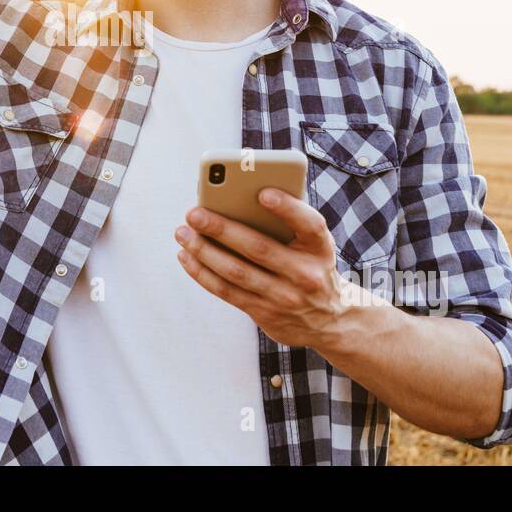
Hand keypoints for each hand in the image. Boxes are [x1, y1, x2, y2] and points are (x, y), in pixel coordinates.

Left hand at [173, 187, 363, 350]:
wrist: (329, 320)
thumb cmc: (311, 264)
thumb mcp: (313, 245)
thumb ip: (288, 223)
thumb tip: (237, 199)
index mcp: (321, 248)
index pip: (310, 224)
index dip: (288, 208)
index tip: (262, 192)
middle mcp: (305, 275)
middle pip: (259, 248)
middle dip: (222, 229)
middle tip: (193, 212)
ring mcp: (284, 297)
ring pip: (236, 273)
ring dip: (204, 251)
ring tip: (182, 232)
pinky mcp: (265, 314)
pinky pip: (227, 292)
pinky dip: (202, 273)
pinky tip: (186, 256)